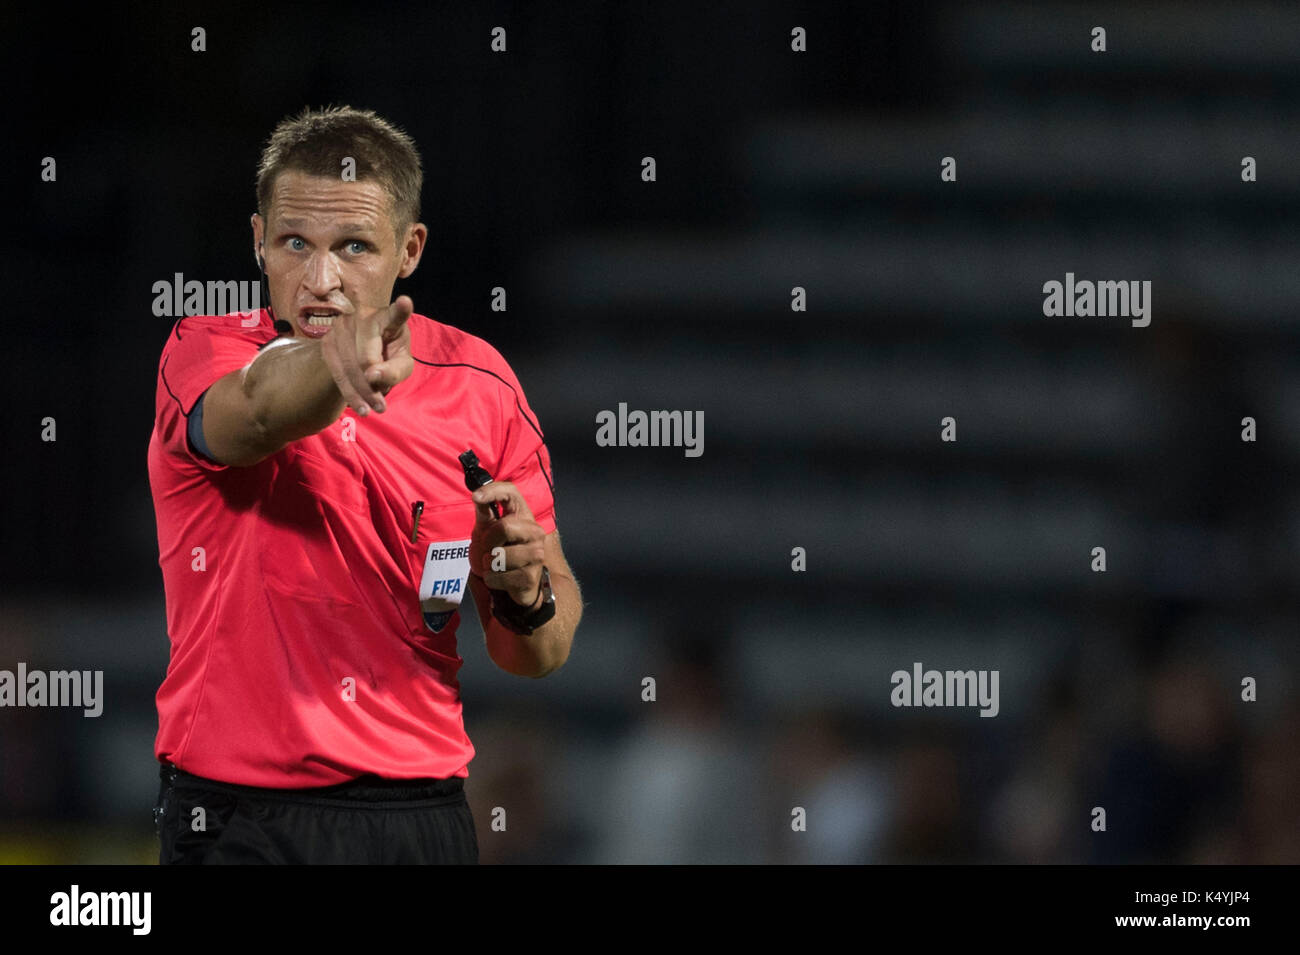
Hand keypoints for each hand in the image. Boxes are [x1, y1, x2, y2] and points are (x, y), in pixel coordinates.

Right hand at [319, 296, 413, 415]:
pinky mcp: (326, 340)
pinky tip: (360, 407)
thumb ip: (395, 371)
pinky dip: (350, 393)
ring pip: (349, 367)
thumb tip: (371, 376)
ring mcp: (341, 325)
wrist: (362, 354)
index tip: (405, 302)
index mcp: (388, 318)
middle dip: (373, 385)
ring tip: (375, 409)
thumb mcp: (402, 365)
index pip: (395, 315)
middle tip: (383, 406)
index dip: (401, 309)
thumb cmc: (389, 356)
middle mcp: (363, 315)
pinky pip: (337, 372)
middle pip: (366, 358)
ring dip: (362, 393)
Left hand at [468, 480, 545, 607]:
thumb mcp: (488, 530)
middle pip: (504, 527)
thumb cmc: (501, 552)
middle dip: (487, 542)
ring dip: (488, 564)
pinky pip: (499, 577)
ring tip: (495, 565)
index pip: (511, 493)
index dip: (493, 491)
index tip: (476, 497)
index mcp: (523, 516)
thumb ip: (484, 512)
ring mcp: (536, 554)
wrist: (515, 584)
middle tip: (488, 550)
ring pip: (500, 556)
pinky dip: (492, 579)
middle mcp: (535, 532)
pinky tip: (500, 578)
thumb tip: (477, 495)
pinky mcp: (531, 576)